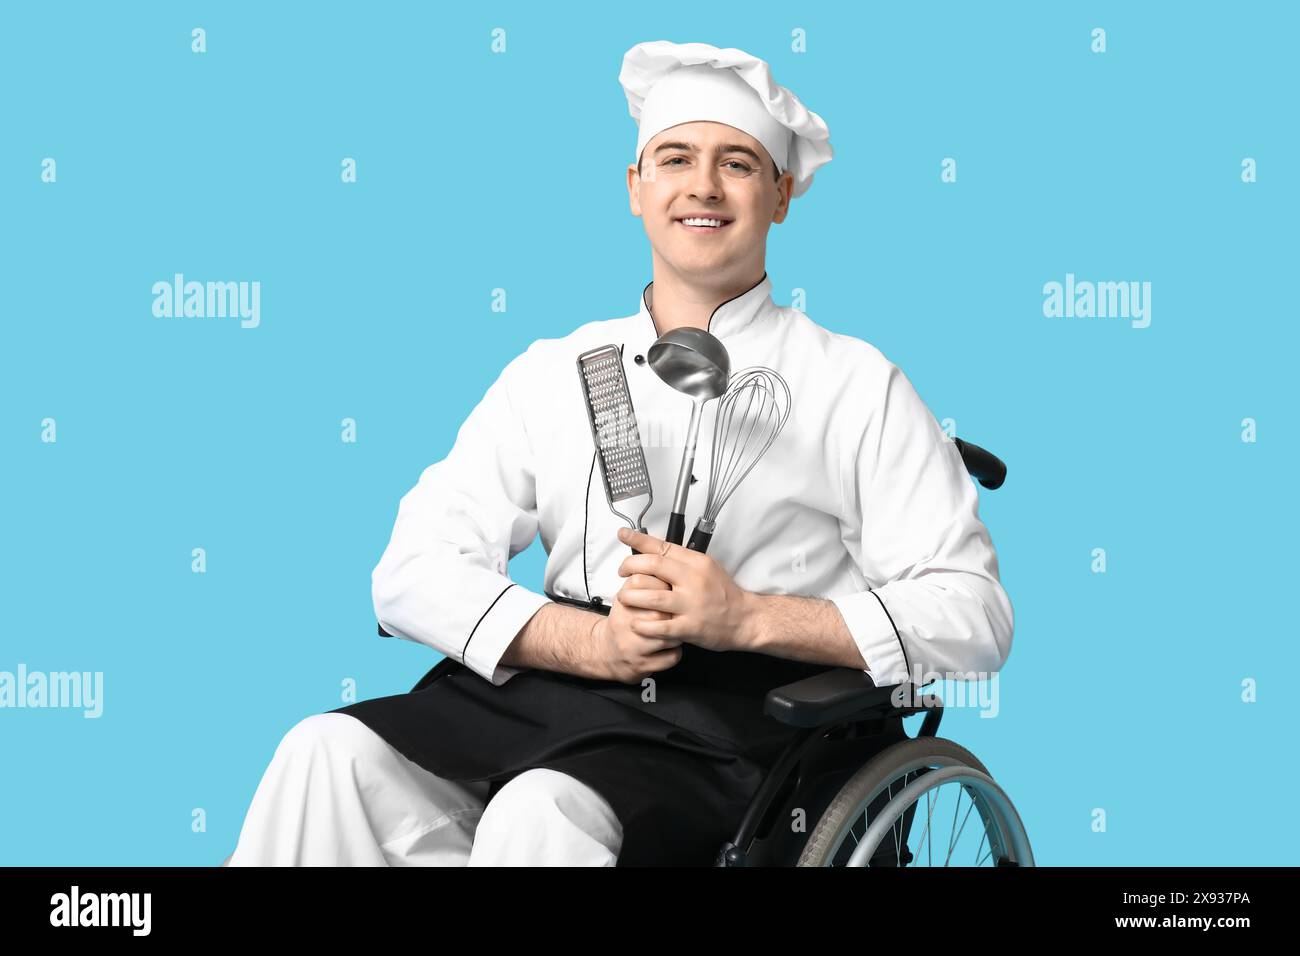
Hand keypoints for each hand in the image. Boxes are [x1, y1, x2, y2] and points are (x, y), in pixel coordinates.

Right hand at [590, 572, 681, 683]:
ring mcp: (633, 646)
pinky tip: (670, 647)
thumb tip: (669, 562)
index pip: (647, 585)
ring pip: (669, 636)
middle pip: (661, 612)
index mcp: (623, 601)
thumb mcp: (628, 595)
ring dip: (678, 634)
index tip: (669, 591)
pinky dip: (676, 652)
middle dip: (674, 614)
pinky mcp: (641, 665)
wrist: (605, 652)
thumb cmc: (625, 620)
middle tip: (676, 614)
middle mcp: (625, 623)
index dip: (664, 587)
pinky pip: (671, 657)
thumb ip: (647, 578)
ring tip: (675, 630)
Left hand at [615, 528, 756, 652]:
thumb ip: (683, 560)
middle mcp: (693, 581)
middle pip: (652, 566)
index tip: (623, 534)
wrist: (746, 619)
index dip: (638, 539)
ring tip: (623, 597)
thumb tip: (656, 551)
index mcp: (697, 563)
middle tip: (622, 572)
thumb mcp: (707, 568)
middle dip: (629, 567)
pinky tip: (635, 623)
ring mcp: (691, 605)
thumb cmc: (724, 594)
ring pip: (650, 597)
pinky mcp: (690, 628)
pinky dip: (642, 624)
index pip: (663, 546)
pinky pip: (658, 627)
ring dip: (630, 596)